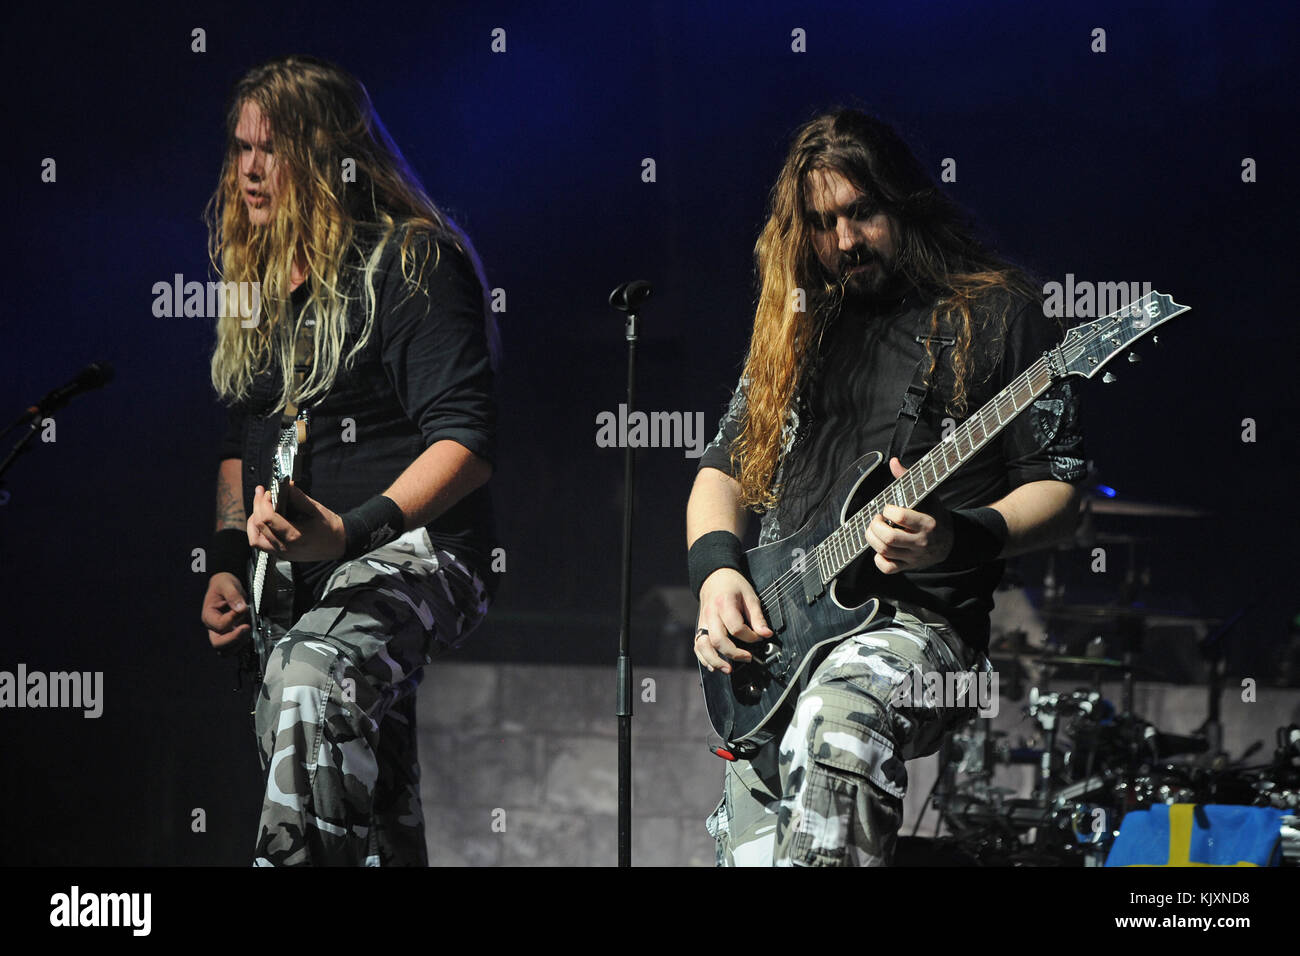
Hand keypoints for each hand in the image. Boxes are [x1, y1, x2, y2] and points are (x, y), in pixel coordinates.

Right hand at [202, 571, 249, 652]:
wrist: (227, 586)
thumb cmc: (223, 585)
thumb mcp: (226, 584)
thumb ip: (233, 595)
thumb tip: (241, 608)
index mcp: (209, 616)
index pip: (220, 626)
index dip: (233, 619)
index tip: (242, 609)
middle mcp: (214, 628)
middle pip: (219, 644)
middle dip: (234, 638)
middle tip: (246, 627)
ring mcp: (222, 634)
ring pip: (226, 651)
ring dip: (239, 644)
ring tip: (248, 630)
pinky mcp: (232, 636)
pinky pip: (235, 649)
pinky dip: (243, 645)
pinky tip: (250, 634)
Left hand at [247, 480, 345, 561]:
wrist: (338, 544)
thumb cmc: (330, 528)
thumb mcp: (316, 509)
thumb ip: (298, 497)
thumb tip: (285, 485)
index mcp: (295, 536)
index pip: (267, 519)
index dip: (263, 502)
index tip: (267, 492)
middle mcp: (285, 547)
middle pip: (259, 526)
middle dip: (257, 506)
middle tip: (261, 494)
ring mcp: (281, 553)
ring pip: (255, 538)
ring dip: (254, 521)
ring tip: (260, 508)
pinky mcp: (280, 554)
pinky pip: (261, 544)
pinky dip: (258, 530)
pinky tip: (265, 520)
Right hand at [694, 567, 772, 673]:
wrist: (714, 577)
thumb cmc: (733, 586)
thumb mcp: (750, 597)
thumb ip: (758, 617)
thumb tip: (766, 634)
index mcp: (724, 604)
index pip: (736, 627)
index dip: (750, 636)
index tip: (758, 637)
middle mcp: (711, 614)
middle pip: (717, 639)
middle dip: (732, 653)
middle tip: (747, 658)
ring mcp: (703, 622)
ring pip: (703, 645)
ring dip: (714, 660)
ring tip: (727, 669)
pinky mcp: (700, 627)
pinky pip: (697, 645)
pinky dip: (704, 658)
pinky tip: (714, 666)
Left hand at [866, 457, 953, 573]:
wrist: (950, 542)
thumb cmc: (934, 514)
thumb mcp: (927, 496)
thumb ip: (908, 479)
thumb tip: (894, 462)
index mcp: (927, 523)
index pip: (900, 517)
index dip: (887, 510)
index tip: (887, 508)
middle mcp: (921, 542)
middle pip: (889, 538)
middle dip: (875, 527)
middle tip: (876, 519)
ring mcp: (914, 556)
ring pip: (884, 552)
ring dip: (872, 539)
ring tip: (874, 529)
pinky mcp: (908, 566)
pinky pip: (887, 568)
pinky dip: (878, 558)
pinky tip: (880, 548)